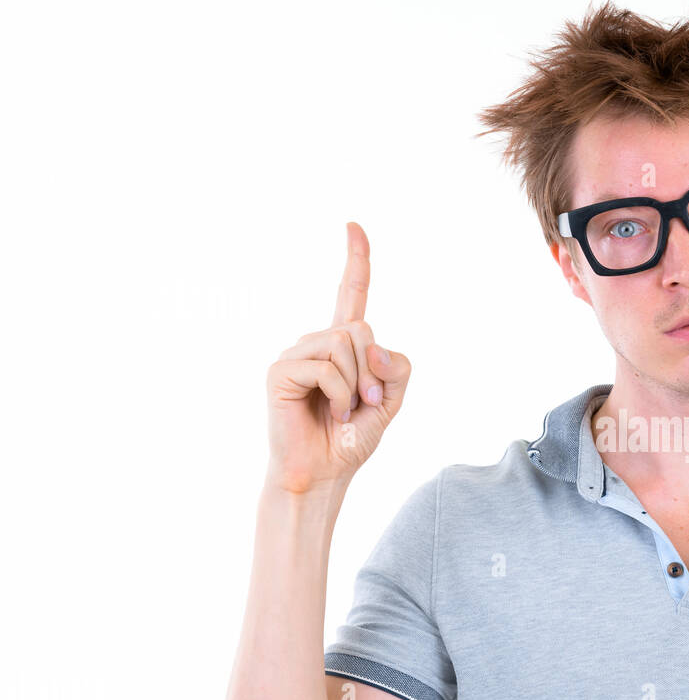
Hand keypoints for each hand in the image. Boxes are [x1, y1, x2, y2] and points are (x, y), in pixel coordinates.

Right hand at [265, 222, 411, 495]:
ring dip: (355, 385)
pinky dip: (337, 395)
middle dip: (373, 369)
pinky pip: (326, 368)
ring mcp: (296, 354)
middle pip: (362, 328)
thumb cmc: (351, 438)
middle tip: (365, 403)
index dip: (356, 261)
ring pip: (346, 344)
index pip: (350, 295)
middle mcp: (317, 342)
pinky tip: (326, 413)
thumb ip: (396, 368)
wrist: (323, 473)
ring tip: (342, 411)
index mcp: (343, 346)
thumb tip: (372, 345)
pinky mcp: (280, 370)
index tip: (353, 226)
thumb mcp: (390, 400)